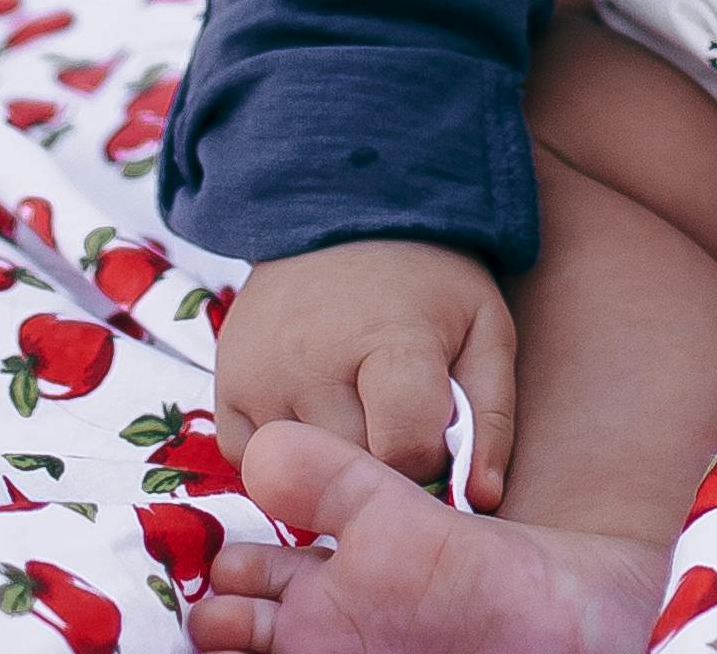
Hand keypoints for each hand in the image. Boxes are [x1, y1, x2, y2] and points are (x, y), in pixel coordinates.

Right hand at [214, 240, 517, 510]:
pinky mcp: (225, 390)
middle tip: (395, 418)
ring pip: (301, 474)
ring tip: (356, 410)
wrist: (341, 218)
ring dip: (333, 461)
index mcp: (389, 342)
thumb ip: (491, 418)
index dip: (429, 458)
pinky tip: (314, 415)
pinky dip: (286, 458)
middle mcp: (311, 363)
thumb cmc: (426, 286)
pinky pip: (253, 466)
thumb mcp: (484, 331)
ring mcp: (260, 378)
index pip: (404, 452)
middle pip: (352, 469)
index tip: (433, 431)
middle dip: (382, 462)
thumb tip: (482, 499)